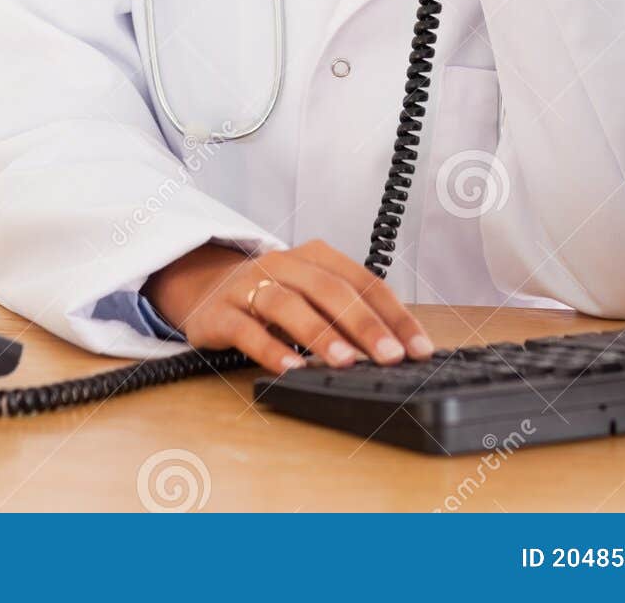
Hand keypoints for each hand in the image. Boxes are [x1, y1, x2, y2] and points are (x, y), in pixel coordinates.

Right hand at [142, 238, 434, 375]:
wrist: (206, 288)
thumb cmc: (273, 295)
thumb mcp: (311, 293)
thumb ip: (346, 313)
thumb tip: (396, 348)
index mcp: (315, 256)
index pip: (363, 281)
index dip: (394, 314)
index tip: (418, 348)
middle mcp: (284, 264)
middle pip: (329, 290)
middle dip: (364, 324)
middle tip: (390, 356)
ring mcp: (250, 286)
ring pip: (289, 305)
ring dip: (320, 334)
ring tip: (345, 362)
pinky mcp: (221, 313)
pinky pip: (247, 330)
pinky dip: (270, 349)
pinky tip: (291, 368)